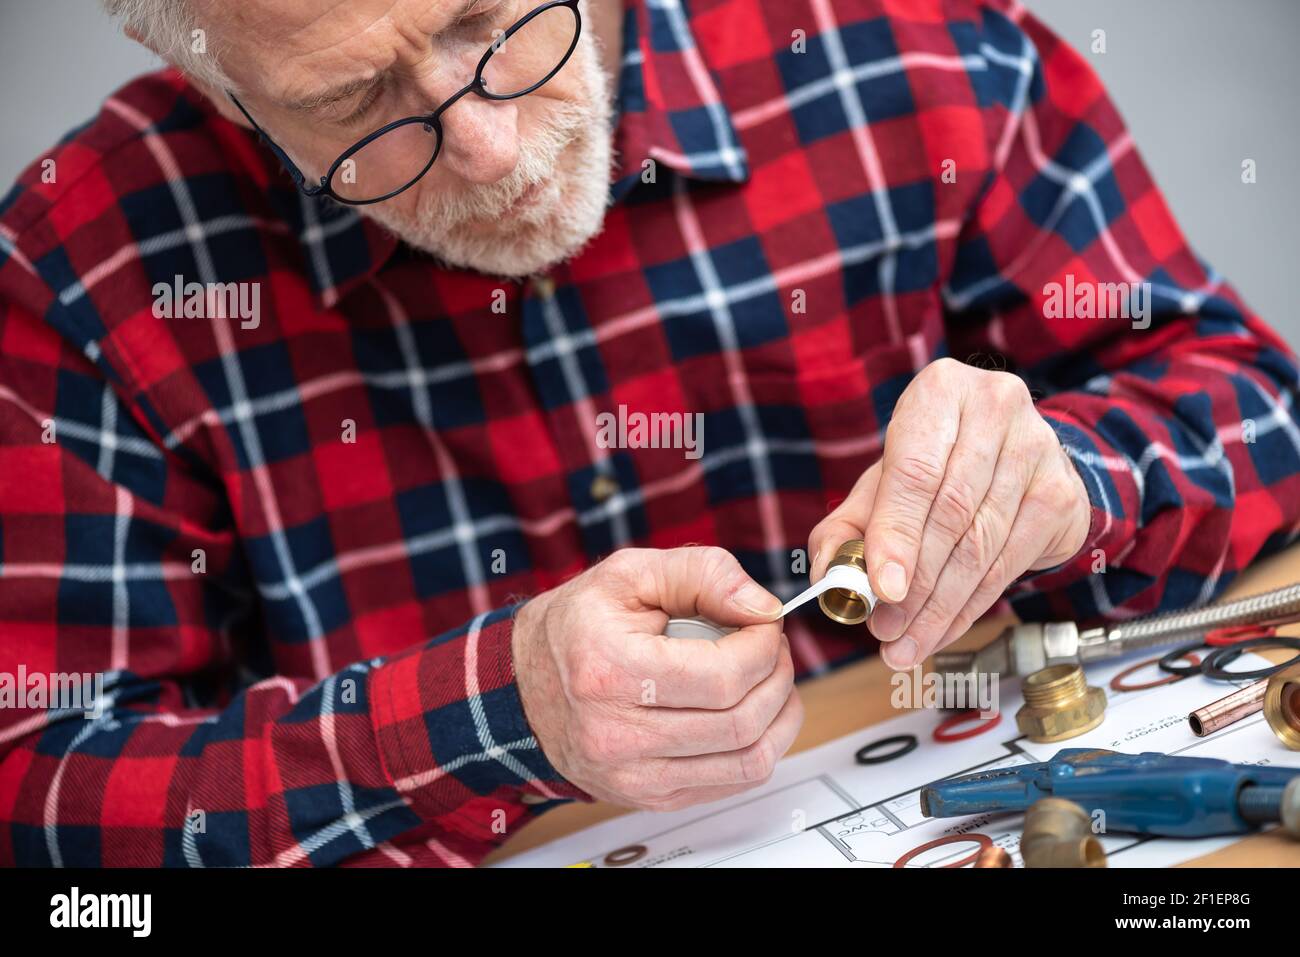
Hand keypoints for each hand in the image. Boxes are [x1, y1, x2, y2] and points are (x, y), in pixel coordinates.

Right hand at [513, 546, 802, 810]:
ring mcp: (634, 776)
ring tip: (769, 679)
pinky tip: (752, 712)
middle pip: (741, 722)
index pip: (723, 676)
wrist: (524, 686)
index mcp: (611, 671)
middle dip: (777, 677)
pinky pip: (732, 784)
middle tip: (772, 647)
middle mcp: (618, 735)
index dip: (764, 646)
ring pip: (747, 762)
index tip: (764, 623)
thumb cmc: (576, 627)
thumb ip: (702, 574)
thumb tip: (763, 607)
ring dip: (779, 717)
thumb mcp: (630, 574)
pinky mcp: (648, 798)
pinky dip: (759, 747)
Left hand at [808, 358, 1091, 669]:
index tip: (881, 587)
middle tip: (885, 628)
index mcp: (940, 392)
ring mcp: (1036, 449)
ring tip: (905, 642)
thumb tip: (829, 576)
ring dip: (940, 606)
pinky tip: (943, 630)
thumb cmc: (935, 464)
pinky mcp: (1060, 494)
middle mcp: (996, 408)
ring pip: (981, 545)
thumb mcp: (881, 483)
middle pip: (950, 513)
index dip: (896, 534)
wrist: (1011, 454)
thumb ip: (846, 526)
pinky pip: (1008, 563)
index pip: (915, 472)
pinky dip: (970, 607)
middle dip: (915, 584)